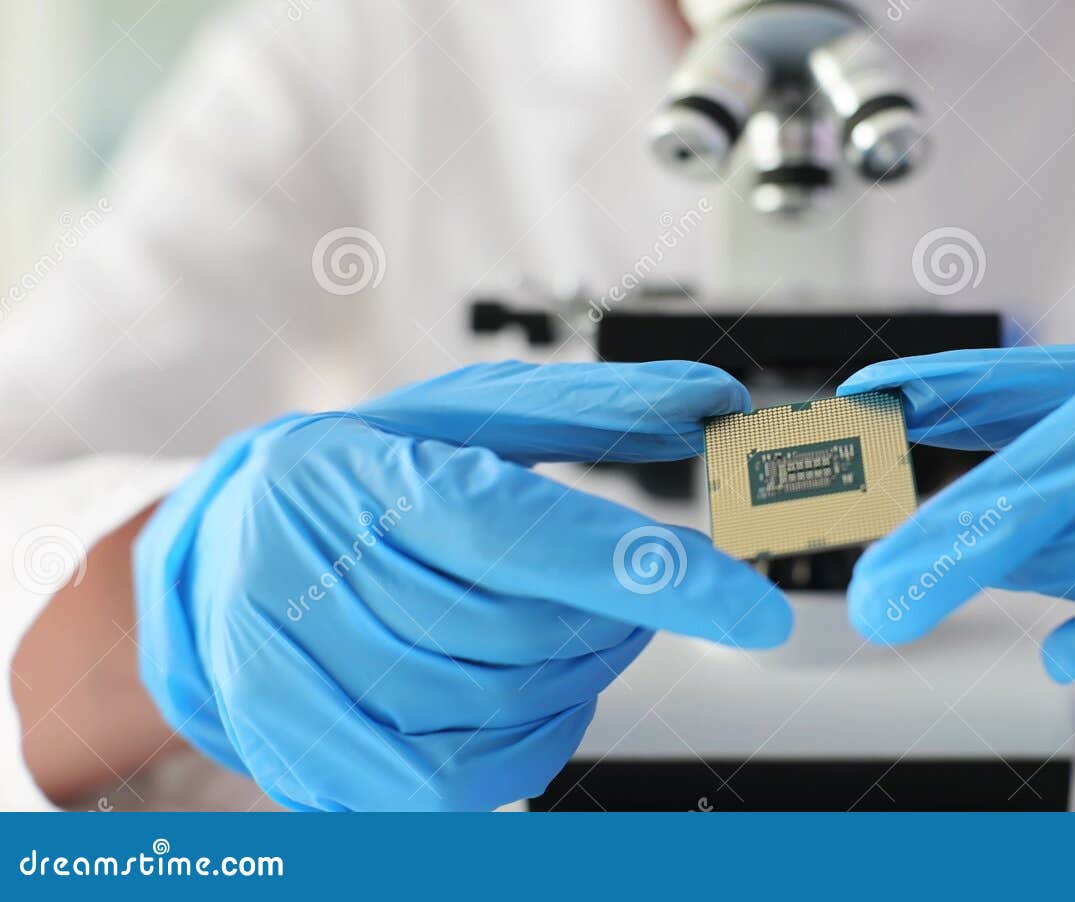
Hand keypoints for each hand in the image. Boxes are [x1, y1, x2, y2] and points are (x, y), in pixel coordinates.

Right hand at [134, 361, 791, 809]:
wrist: (215, 557)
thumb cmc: (356, 476)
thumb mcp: (463, 415)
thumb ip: (592, 408)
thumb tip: (710, 398)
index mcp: (364, 480)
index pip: (525, 537)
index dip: (648, 577)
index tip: (750, 606)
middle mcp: (313, 579)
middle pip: (519, 635)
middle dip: (613, 623)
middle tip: (638, 595)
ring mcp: (295, 680)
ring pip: (493, 711)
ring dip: (575, 679)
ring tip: (578, 632)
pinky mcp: (300, 756)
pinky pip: (452, 785)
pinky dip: (525, 743)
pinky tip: (530, 693)